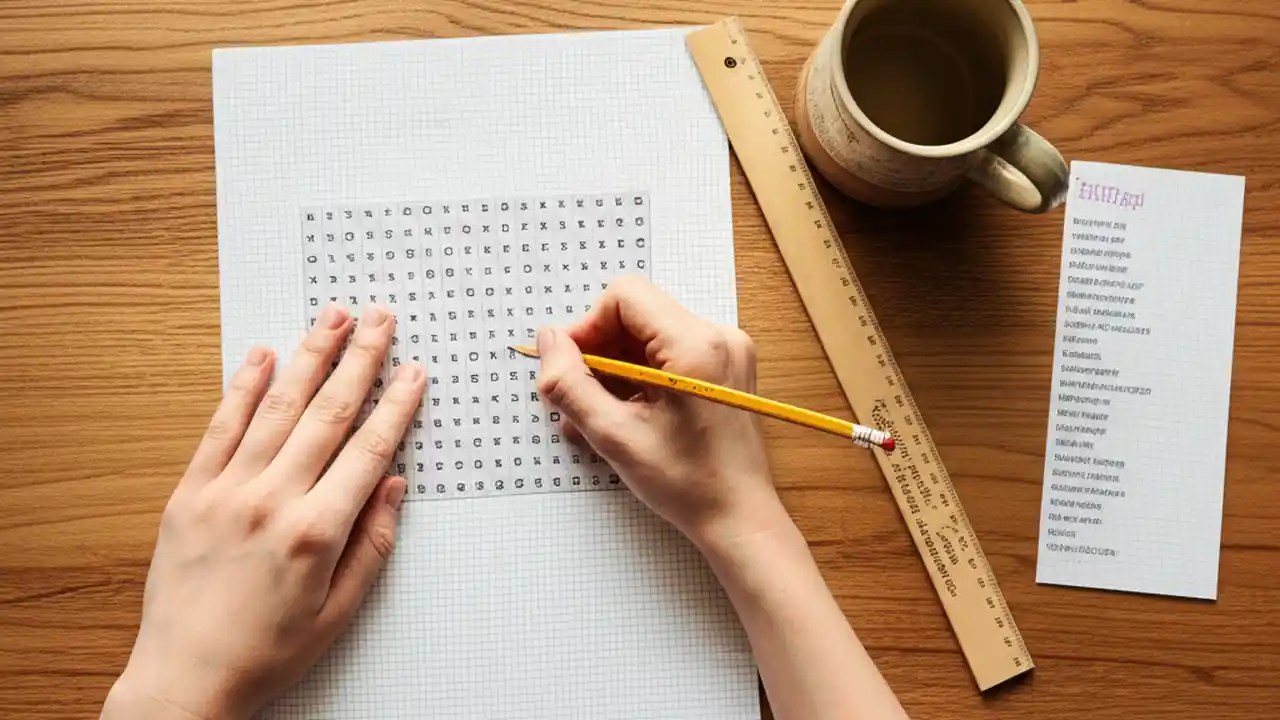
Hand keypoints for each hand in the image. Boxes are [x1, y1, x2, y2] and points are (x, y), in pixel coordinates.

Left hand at [103, 304, 425, 719]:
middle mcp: (271, 501)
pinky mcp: (189, 494)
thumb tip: (393, 484)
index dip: (395, 405)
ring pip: (277, 409)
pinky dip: (241, 389)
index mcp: (316, 532)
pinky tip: (260, 357)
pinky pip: (219, 429)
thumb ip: (372, 544)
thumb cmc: (266, 652)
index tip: (413, 371)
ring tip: (331, 318)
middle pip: (327, 414)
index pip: (367, 450)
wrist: (185, 679)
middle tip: (380, 319)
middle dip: (359, 360)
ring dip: (308, 357)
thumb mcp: (339, 611)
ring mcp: (226, 492)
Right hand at [535, 276, 785, 545]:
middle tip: (580, 396)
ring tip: (599, 413)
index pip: (625, 296)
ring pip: (650, 335)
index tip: (569, 365)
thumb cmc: (689, 485)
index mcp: (697, 346)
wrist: (739, 518)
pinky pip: (670, 354)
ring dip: (616, 367)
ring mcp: (727, 352)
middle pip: (638, 314)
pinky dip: (640, 377)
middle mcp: (719, 337)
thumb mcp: (614, 436)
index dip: (587, 325)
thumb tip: (548, 341)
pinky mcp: (726, 369)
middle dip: (600, 351)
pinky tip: (626, 414)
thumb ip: (571, 384)